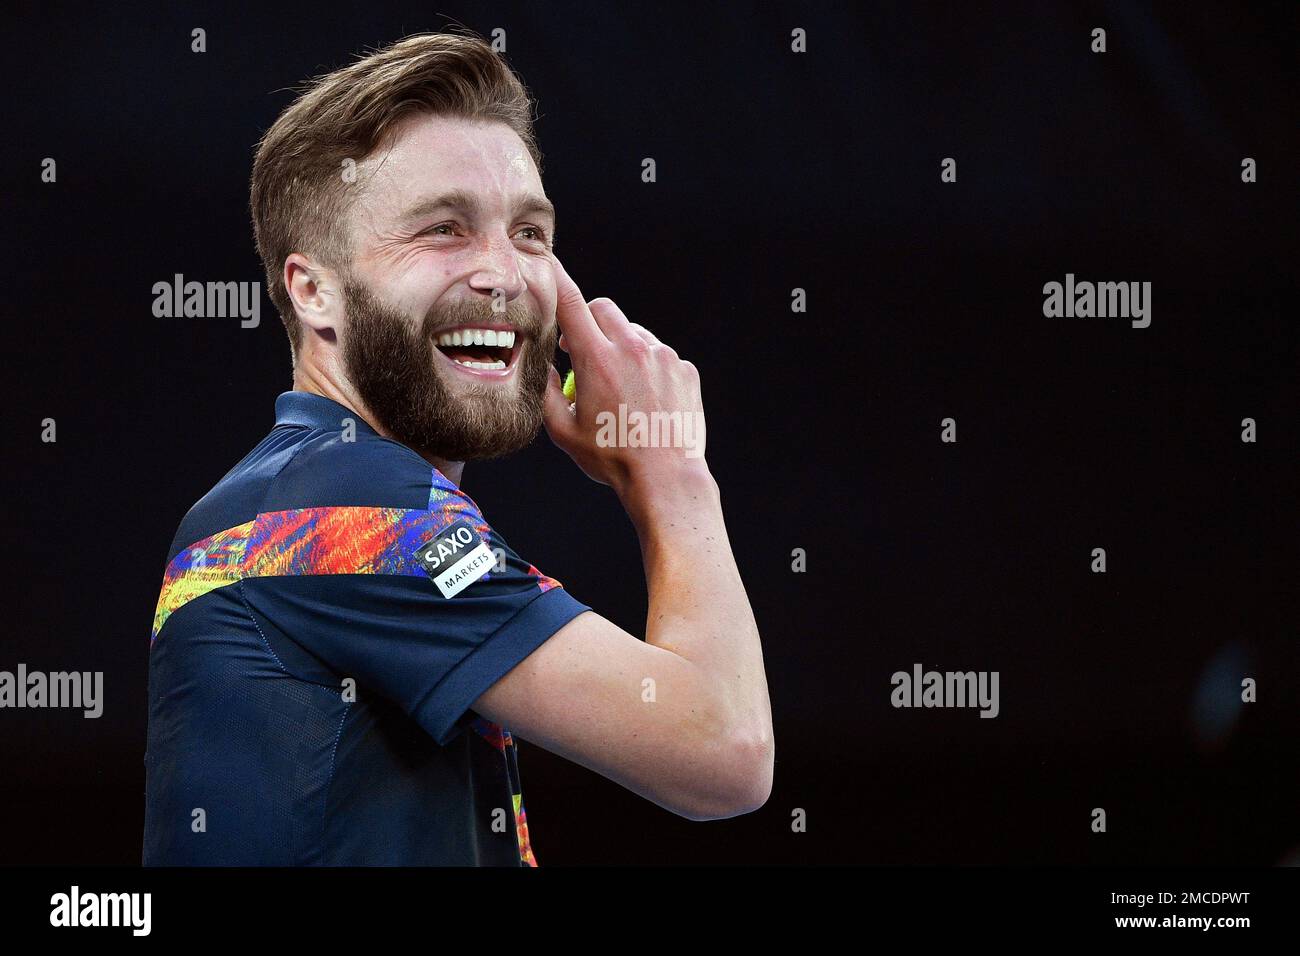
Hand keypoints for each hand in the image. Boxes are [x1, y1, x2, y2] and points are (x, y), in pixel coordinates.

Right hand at [542, 257, 707, 495]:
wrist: (665, 478)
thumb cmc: (611, 458)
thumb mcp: (563, 431)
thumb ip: (544, 392)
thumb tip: (540, 365)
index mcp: (597, 360)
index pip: (571, 304)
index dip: (555, 279)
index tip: (546, 263)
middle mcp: (632, 348)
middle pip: (604, 309)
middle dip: (589, 322)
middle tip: (583, 354)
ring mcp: (663, 356)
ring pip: (634, 333)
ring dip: (621, 348)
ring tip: (620, 389)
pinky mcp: (684, 369)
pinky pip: (660, 355)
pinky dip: (648, 368)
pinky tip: (646, 400)